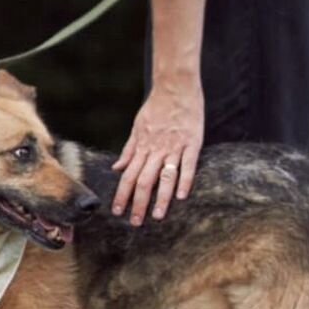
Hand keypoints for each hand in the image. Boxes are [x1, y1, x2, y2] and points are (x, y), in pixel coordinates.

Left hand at [112, 81, 203, 225]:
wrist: (175, 86)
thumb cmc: (156, 107)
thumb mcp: (137, 126)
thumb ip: (129, 149)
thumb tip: (116, 167)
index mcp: (142, 146)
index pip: (129, 175)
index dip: (122, 194)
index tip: (118, 211)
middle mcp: (156, 149)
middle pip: (144, 180)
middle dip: (139, 203)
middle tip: (136, 222)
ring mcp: (174, 146)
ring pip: (165, 176)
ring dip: (160, 198)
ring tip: (157, 216)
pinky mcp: (192, 142)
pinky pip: (188, 165)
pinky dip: (184, 180)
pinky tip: (182, 196)